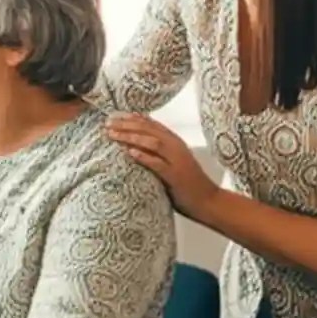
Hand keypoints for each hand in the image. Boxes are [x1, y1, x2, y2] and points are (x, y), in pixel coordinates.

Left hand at [105, 113, 220, 218]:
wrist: (209, 202)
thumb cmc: (188, 184)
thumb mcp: (172, 162)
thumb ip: (158, 153)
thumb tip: (134, 147)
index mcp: (175, 142)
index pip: (152, 124)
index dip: (132, 118)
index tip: (114, 116)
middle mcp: (176, 147)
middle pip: (149, 129)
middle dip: (127, 124)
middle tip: (107, 123)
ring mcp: (177, 160)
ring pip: (152, 142)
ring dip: (131, 136)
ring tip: (113, 135)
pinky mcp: (176, 176)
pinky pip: (158, 164)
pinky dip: (144, 157)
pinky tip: (130, 152)